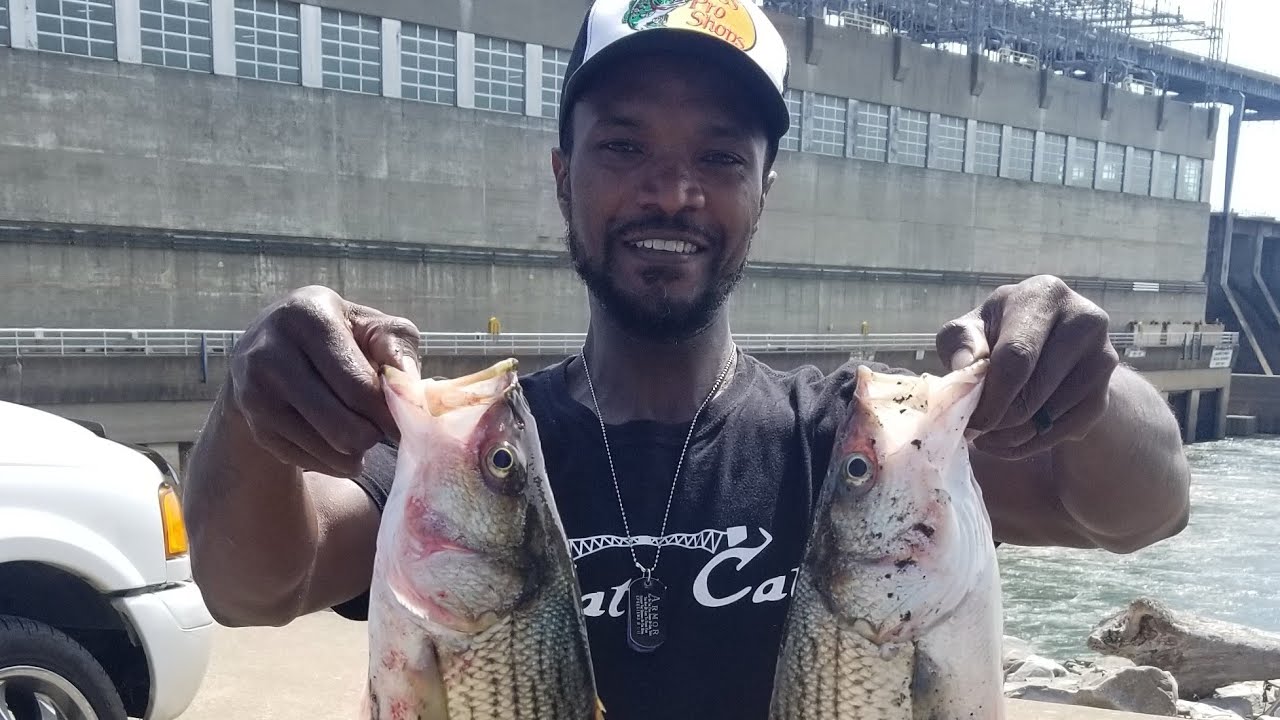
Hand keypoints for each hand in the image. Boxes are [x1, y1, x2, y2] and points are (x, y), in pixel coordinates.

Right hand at [226, 285, 420, 477]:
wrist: (271, 345)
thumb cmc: (338, 335)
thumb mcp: (370, 326)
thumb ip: (396, 350)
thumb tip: (411, 390)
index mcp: (308, 316)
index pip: (359, 386)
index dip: (389, 413)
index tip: (405, 423)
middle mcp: (271, 352)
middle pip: (343, 425)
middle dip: (374, 435)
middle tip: (382, 428)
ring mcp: (256, 391)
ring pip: (327, 449)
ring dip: (356, 452)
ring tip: (362, 434)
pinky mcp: (253, 423)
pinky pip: (308, 460)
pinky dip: (333, 460)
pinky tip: (337, 441)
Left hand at [935, 275, 1119, 458]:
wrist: (1046, 344)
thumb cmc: (997, 334)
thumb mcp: (972, 328)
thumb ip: (960, 341)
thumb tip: (965, 363)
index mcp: (1044, 295)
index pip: (1017, 356)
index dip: (992, 395)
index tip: (971, 419)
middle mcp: (1084, 320)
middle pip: (1036, 389)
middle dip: (1000, 419)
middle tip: (976, 431)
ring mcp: (1103, 356)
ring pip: (1051, 414)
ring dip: (1014, 435)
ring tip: (990, 433)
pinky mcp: (1107, 389)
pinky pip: (1068, 429)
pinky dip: (1035, 443)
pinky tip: (1013, 438)